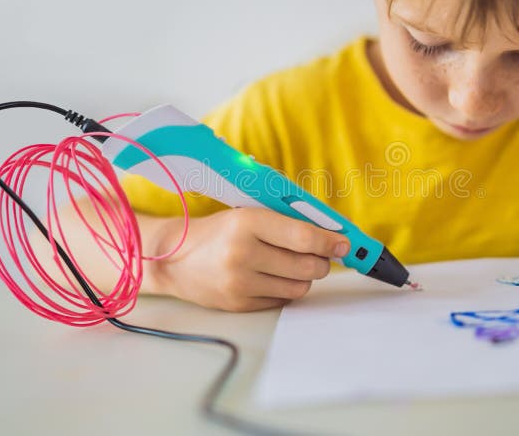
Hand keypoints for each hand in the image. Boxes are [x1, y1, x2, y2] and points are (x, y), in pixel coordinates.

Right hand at [147, 207, 349, 311]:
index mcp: (247, 222)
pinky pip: (283, 300)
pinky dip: (286, 289)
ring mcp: (239, 283)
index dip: (330, 241)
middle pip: (307, 266)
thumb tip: (331, 234)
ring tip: (292, 264)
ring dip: (305, 276)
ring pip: (299, 286)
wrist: (175, 257)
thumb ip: (288, 222)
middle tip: (321, 255)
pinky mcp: (239, 304)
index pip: (303, 237)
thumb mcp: (249, 213)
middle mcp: (242, 254)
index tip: (343, 244)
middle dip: (322, 261)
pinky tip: (272, 276)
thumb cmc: (220, 231)